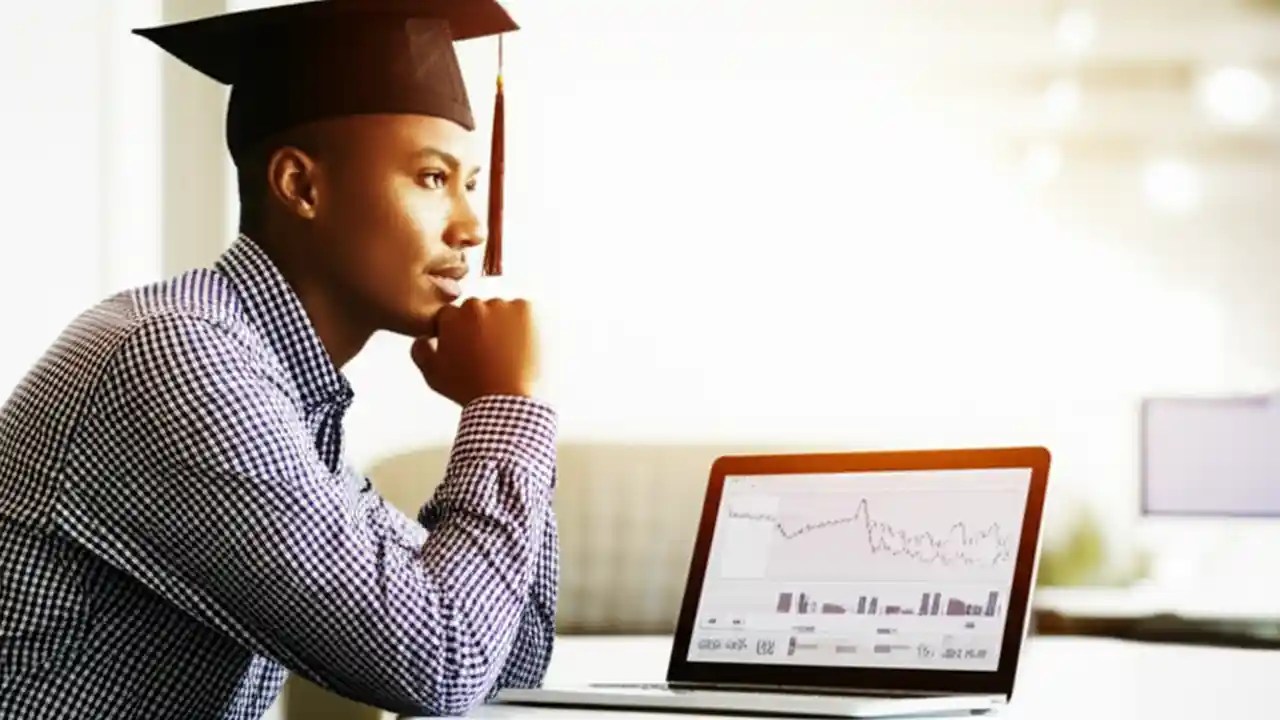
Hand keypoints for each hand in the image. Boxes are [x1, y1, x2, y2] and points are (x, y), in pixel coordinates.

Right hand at [411, 298, 539, 405]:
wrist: (509, 402)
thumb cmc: (472, 391)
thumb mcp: (434, 376)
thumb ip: (421, 350)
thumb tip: (424, 336)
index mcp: (451, 317)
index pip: (453, 316)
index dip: (461, 334)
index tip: (470, 350)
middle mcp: (476, 306)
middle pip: (478, 311)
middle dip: (482, 328)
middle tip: (491, 355)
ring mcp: (504, 306)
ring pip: (503, 310)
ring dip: (505, 326)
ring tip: (509, 355)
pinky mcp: (530, 310)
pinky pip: (527, 313)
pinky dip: (527, 326)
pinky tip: (523, 348)